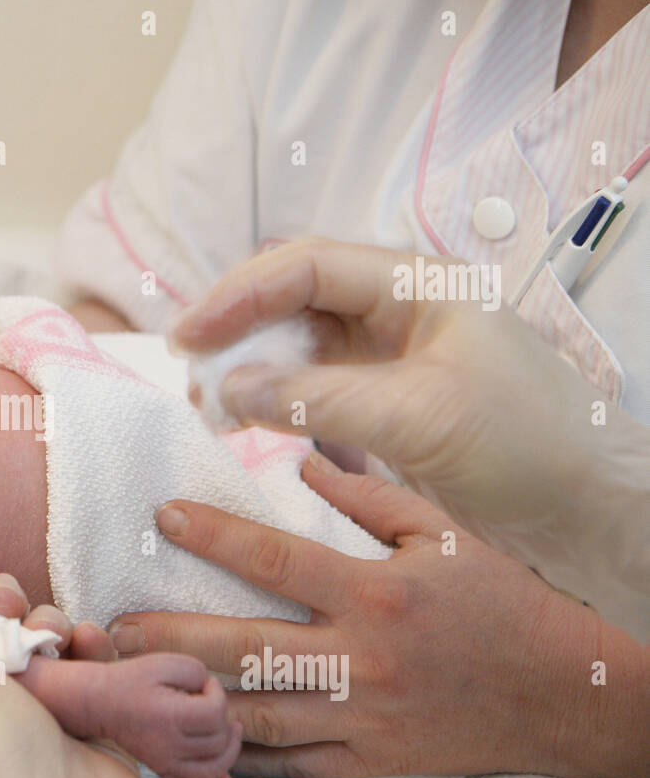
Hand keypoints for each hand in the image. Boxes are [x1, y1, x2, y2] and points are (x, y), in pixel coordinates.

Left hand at [110, 454, 649, 777]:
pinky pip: (285, 762)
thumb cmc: (498, 604)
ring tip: (131, 681)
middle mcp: (359, 659)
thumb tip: (300, 458)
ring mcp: (358, 719)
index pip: (277, 559)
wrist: (559, 696)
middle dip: (169, 635)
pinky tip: (189, 736)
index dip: (213, 535)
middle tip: (110, 625)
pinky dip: (234, 753)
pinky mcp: (364, 763)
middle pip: (244, 647)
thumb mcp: (442, 535)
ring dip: (186, 696)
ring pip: (253, 713)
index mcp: (376, 593)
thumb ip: (369, 496)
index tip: (163, 516)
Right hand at [168, 237, 649, 620]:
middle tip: (190, 374)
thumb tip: (229, 388)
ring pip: (295, 344)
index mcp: (419, 286)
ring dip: (247, 369)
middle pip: (292, 297)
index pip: (308, 266)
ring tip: (206, 406)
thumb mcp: (417, 416)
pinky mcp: (384, 403)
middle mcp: (398, 311)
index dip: (239, 294)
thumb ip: (316, 397)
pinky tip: (241, 423)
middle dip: (235, 329)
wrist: (589, 511)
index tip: (189, 335)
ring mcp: (389, 357)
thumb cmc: (529, 446)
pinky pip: (309, 388)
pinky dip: (270, 402)